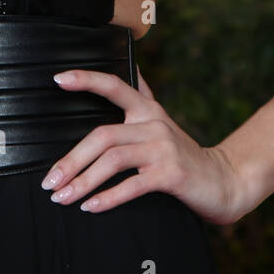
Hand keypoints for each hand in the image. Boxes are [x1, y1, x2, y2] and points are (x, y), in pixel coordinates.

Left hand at [41, 66, 247, 224]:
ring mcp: (163, 148)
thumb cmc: (184, 155)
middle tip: (49, 181)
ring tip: (62, 197)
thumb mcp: (161, 122)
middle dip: (71, 160)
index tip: (58, 79)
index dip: (87, 79)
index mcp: (147, 109)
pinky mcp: (171, 174)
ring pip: (112, 159)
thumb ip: (143, 96)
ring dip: (82, 180)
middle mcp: (153, 123)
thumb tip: (131, 67)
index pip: (114, 85)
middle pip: (102, 135)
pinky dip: (107, 197)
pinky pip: (131, 185)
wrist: (223, 181)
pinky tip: (90, 206)